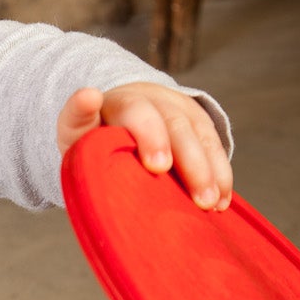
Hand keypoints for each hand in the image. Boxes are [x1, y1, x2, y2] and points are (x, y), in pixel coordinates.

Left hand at [58, 83, 232, 209]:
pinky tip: (222, 199)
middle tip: (195, 196)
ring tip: (210, 203)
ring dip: (209, 170)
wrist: (117, 116)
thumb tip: (87, 95)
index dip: (148, 135)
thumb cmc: (94, 136)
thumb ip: (77, 120)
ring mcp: (177, 107)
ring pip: (198, 133)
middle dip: (187, 160)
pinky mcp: (197, 120)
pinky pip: (214, 144)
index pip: (133, 110)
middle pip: (172, 124)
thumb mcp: (77, 131)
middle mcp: (151, 99)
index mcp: (117, 103)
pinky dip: (220, 173)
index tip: (157, 166)